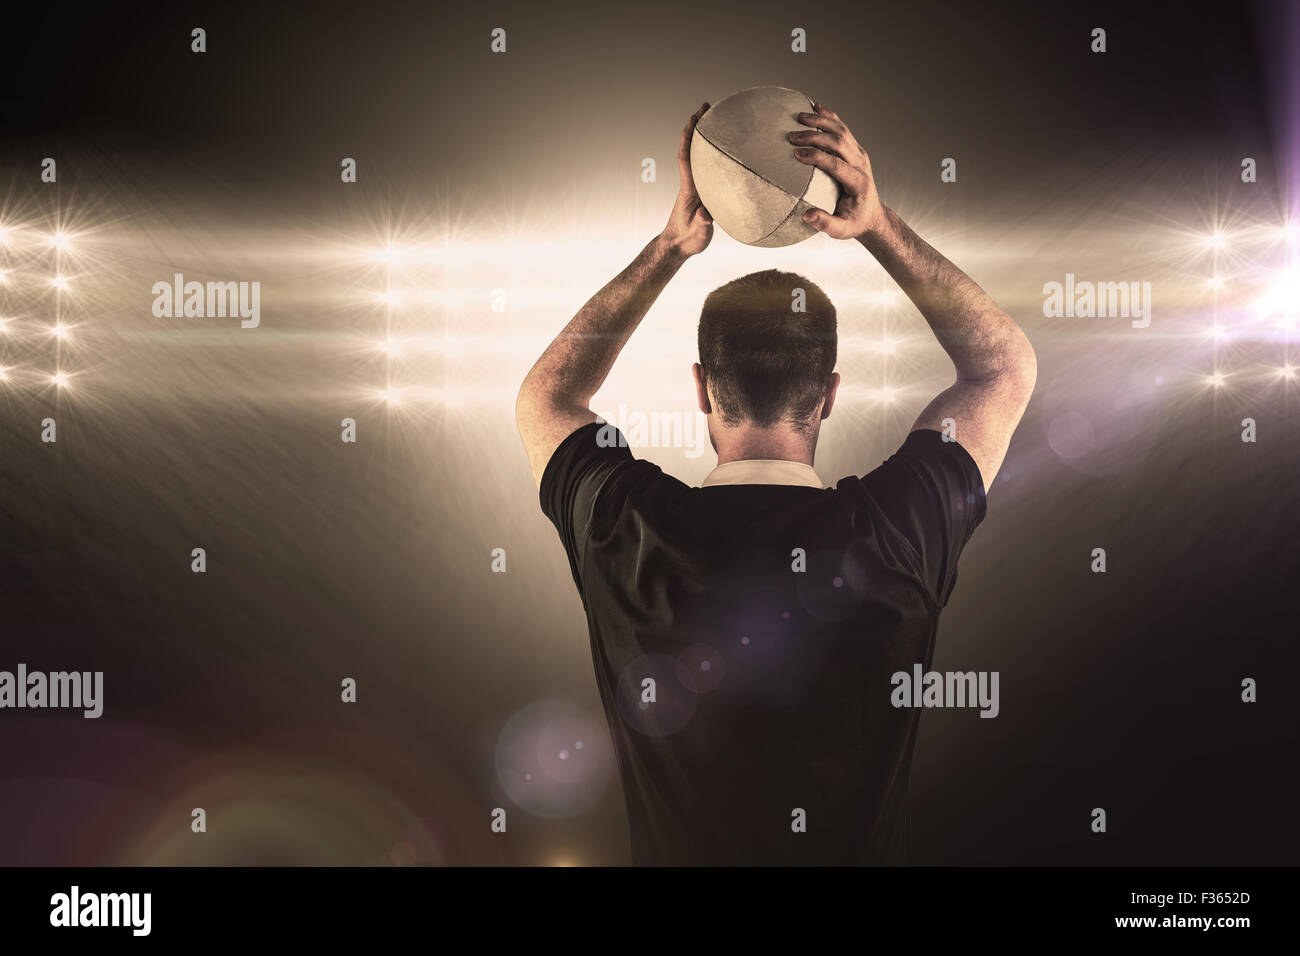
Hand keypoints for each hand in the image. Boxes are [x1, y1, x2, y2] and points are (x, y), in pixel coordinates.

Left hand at [660, 102, 714, 256]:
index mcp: (689, 187)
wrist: (677, 246)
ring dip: (704, 138)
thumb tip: (706, 215)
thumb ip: (703, 225)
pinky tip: (722, 149)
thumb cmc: (687, 240)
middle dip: (697, 127)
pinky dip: (711, 153)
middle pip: (691, 149)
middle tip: (707, 107)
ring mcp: (695, 186)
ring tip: (716, 120)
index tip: (695, 117)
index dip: (688, 136)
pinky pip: (705, 167)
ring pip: (698, 156)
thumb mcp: (698, 234)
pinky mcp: (700, 192)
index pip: (685, 156)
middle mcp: (691, 182)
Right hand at [789, 103, 886, 239]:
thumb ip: (825, 223)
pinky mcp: (856, 149)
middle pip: (839, 141)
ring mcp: (859, 154)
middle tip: (790, 135)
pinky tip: (816, 107)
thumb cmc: (853, 223)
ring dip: (820, 121)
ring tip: (798, 116)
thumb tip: (807, 215)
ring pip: (841, 130)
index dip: (817, 156)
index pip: (836, 164)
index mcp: (858, 181)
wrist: (872, 215)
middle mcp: (861, 163)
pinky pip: (843, 128)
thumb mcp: (841, 230)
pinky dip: (829, 116)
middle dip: (814, 136)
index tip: (797, 154)